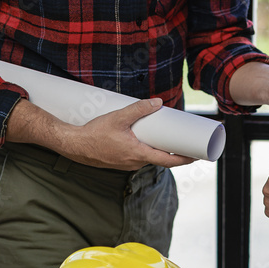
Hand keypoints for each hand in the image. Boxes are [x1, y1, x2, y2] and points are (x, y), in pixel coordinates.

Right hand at [10, 98, 195, 170]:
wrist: (72, 145)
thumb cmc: (93, 133)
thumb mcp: (118, 117)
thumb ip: (138, 109)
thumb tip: (158, 102)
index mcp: (138, 154)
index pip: (168, 161)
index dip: (184, 159)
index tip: (196, 156)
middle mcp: (135, 163)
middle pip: (160, 160)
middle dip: (173, 153)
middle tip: (185, 145)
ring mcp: (127, 165)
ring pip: (149, 159)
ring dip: (158, 151)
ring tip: (167, 140)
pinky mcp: (120, 163)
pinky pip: (138, 158)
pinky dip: (146, 151)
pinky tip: (145, 141)